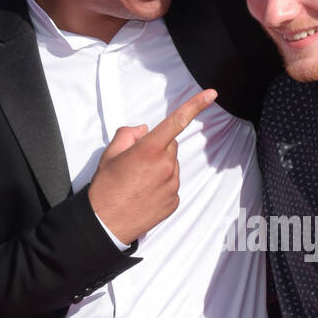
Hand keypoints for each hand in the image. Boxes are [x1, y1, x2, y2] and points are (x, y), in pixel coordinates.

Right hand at [88, 88, 216, 244]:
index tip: (211, 94)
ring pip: (171, 166)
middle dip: (157, 148)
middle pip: (170, 146)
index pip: (176, 122)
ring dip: (159, 168)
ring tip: (138, 182)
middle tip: (136, 163)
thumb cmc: (106, 188)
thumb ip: (128, 134)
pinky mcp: (174, 201)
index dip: (195, 105)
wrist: (106, 223)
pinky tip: (144, 193)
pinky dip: (161, 185)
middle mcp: (165, 166)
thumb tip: (143, 130)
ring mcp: (172, 185)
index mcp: (149, 150)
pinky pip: (171, 185)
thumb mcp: (110, 154)